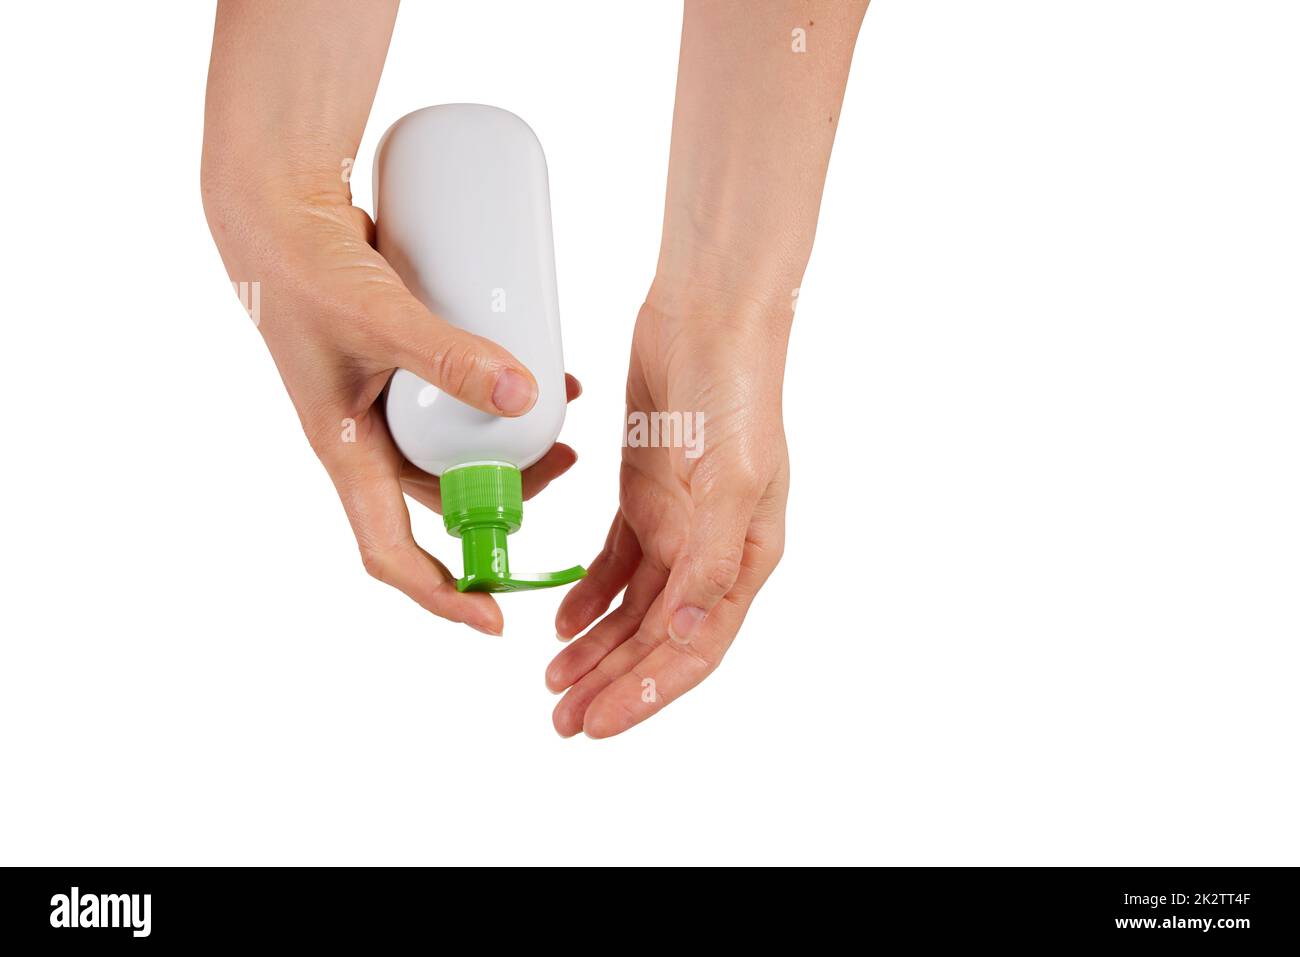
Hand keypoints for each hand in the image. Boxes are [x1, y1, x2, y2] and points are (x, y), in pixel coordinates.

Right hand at [204, 190, 579, 634]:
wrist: (276, 212)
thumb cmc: (306, 271)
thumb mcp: (379, 318)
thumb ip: (447, 354)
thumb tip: (527, 398)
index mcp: (346, 453)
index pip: (390, 552)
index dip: (440, 594)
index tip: (495, 621)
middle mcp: (366, 439)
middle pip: (443, 495)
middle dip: (507, 492)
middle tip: (565, 459)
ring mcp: (383, 403)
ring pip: (455, 443)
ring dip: (509, 438)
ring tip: (565, 405)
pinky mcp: (399, 364)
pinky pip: (455, 396)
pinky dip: (495, 390)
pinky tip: (537, 366)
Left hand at [547, 300, 789, 735]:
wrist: (706, 317)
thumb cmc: (736, 391)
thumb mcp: (732, 479)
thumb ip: (709, 558)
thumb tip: (684, 634)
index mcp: (745, 556)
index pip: (694, 647)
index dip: (649, 691)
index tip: (599, 722)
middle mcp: (712, 549)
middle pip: (657, 637)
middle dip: (612, 681)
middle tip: (562, 719)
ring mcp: (676, 522)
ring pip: (631, 608)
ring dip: (595, 647)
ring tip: (552, 683)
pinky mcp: (643, 495)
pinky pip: (613, 563)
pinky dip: (587, 595)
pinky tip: (560, 619)